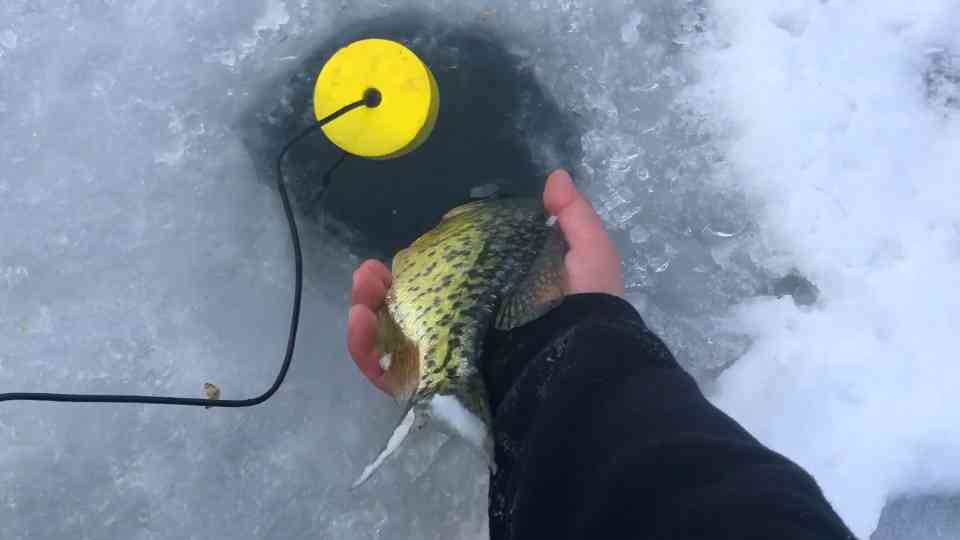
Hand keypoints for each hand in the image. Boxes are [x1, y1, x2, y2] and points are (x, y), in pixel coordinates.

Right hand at [347, 169, 623, 390]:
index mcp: (496, 303)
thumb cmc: (583, 314)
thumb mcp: (590, 256)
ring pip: (391, 338)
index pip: (448, 280)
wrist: (577, 373)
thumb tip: (554, 177)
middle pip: (410, 308)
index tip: (411, 244)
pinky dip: (365, 350)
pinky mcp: (432, 390)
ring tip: (361, 292)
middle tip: (369, 271)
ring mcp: (446, 362)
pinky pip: (388, 374)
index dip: (422, 262)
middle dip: (382, 287)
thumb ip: (572, 219)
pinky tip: (359, 321)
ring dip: (366, 311)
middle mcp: (467, 332)